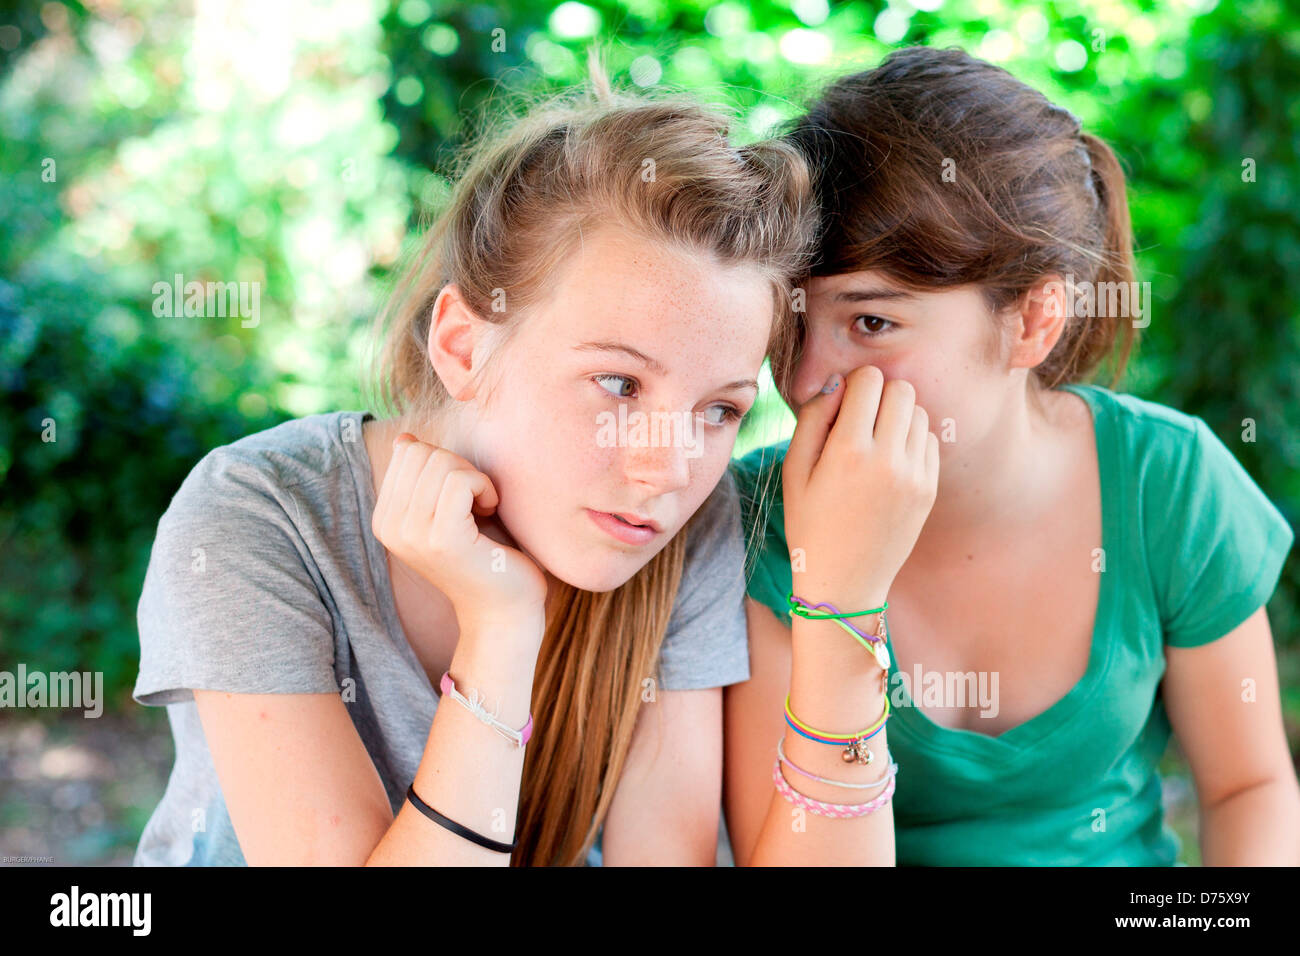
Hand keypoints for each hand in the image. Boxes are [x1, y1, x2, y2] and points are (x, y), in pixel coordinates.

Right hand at [371, 434, 547, 640]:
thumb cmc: (483, 553)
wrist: (502, 607)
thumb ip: (422, 476)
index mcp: (385, 519)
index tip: (463, 495)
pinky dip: (484, 487)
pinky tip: (491, 509)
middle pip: (422, 452)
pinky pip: (460, 481)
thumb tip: (405, 439)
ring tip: (483, 507)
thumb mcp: (445, 507)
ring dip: (474, 477)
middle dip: (460, 465)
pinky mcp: (442, 539)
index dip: (446, 462)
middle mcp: (389, 527)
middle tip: (477, 499)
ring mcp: (412, 534)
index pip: (409, 452)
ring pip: (442, 463)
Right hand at [782, 365, 938, 610]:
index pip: (869, 380)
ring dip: (898, 419)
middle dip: (880, 396)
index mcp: (849, 451)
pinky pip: (929, 442)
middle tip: (860, 422)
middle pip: (901, 390)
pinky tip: (889, 465)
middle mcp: (888, 460)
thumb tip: (838, 381)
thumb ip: (812, 419)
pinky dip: (911, 443)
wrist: (844, 583)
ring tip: (875, 445)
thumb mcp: (794, 472)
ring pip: (919, 413)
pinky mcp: (929, 490)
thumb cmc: (810, 525)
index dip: (853, 385)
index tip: (842, 406)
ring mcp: (915, 476)